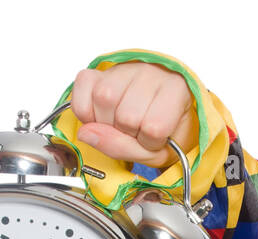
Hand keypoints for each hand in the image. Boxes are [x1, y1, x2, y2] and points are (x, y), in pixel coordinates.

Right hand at [70, 62, 197, 166]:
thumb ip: (126, 149)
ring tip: (119, 122)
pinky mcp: (97, 72)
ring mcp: (122, 68)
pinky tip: (101, 115)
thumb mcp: (157, 151)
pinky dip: (85, 114)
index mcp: (176, 88)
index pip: (154, 128)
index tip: (154, 137)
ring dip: (105, 122)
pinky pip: (81, 97)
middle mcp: (149, 71)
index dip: (149, 142)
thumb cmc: (162, 129)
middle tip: (135, 130)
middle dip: (127, 133)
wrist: (156, 111)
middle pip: (126, 116)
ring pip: (103, 100)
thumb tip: (86, 134)